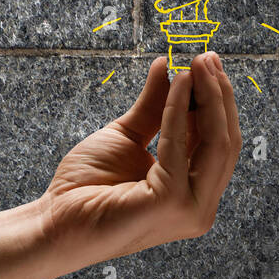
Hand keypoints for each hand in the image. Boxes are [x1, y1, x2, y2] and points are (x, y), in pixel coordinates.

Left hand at [34, 52, 241, 278]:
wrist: (52, 222)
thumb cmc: (86, 187)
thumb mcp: (129, 136)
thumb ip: (155, 107)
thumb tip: (170, 66)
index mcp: (194, 194)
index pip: (220, 143)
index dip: (218, 102)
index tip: (208, 64)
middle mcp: (200, 206)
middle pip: (226, 141)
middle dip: (219, 95)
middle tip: (208, 57)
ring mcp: (189, 208)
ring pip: (216, 142)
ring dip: (208, 96)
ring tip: (198, 62)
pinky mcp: (171, 202)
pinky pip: (180, 144)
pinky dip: (179, 108)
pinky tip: (176, 82)